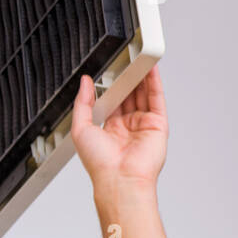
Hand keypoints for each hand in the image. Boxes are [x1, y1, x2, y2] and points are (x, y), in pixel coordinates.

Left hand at [70, 62, 167, 194]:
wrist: (119, 178)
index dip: (110, 86)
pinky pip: (156, 99)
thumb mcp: (80, 128)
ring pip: (143, 94)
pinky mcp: (157, 125)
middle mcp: (128, 126)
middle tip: (123, 61)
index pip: (111, 101)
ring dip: (140, 77)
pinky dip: (154, 83)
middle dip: (126, 79)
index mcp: (109, 129)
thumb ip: (82, 103)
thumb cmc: (99, 163)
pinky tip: (149, 69)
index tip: (106, 71)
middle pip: (129, 95)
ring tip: (136, 59)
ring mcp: (143, 125)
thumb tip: (85, 83)